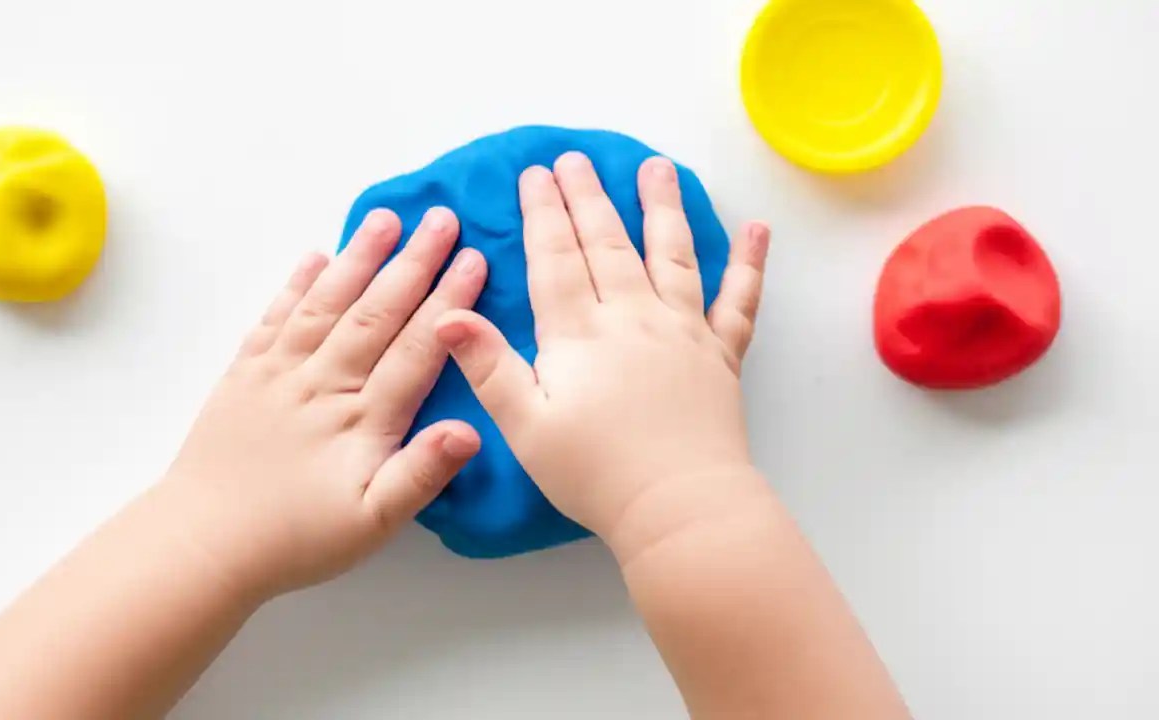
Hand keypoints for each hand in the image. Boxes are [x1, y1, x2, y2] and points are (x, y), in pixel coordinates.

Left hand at [161, 207, 485, 597]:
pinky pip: (275, 318)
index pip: (415, 348)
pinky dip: (297, 285)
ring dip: (358, 258)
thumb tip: (470, 430)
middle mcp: (323, 383)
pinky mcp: (245, 374)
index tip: (475, 261)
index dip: (448, 303)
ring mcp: (280, 373)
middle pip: (376, 312)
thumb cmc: (297, 539)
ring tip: (387, 218)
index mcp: (362, 419)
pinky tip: (316, 256)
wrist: (204, 543)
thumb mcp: (373, 523)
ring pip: (327, 303)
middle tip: (444, 219)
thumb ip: (421, 473)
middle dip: (413, 262)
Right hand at [435, 153, 769, 561]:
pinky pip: (739, 301)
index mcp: (580, 334)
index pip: (556, 259)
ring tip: (655, 167)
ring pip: (672, 255)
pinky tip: (756, 230)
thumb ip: (488, 368)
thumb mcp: (526, 426)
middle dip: (588, 198)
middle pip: (607, 244)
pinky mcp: (722, 355)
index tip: (535, 175)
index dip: (543, 214)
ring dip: (662, 207)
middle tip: (575, 158)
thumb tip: (449, 314)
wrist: (679, 506)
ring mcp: (683, 332)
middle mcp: (633, 318)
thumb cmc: (596, 474)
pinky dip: (749, 263)